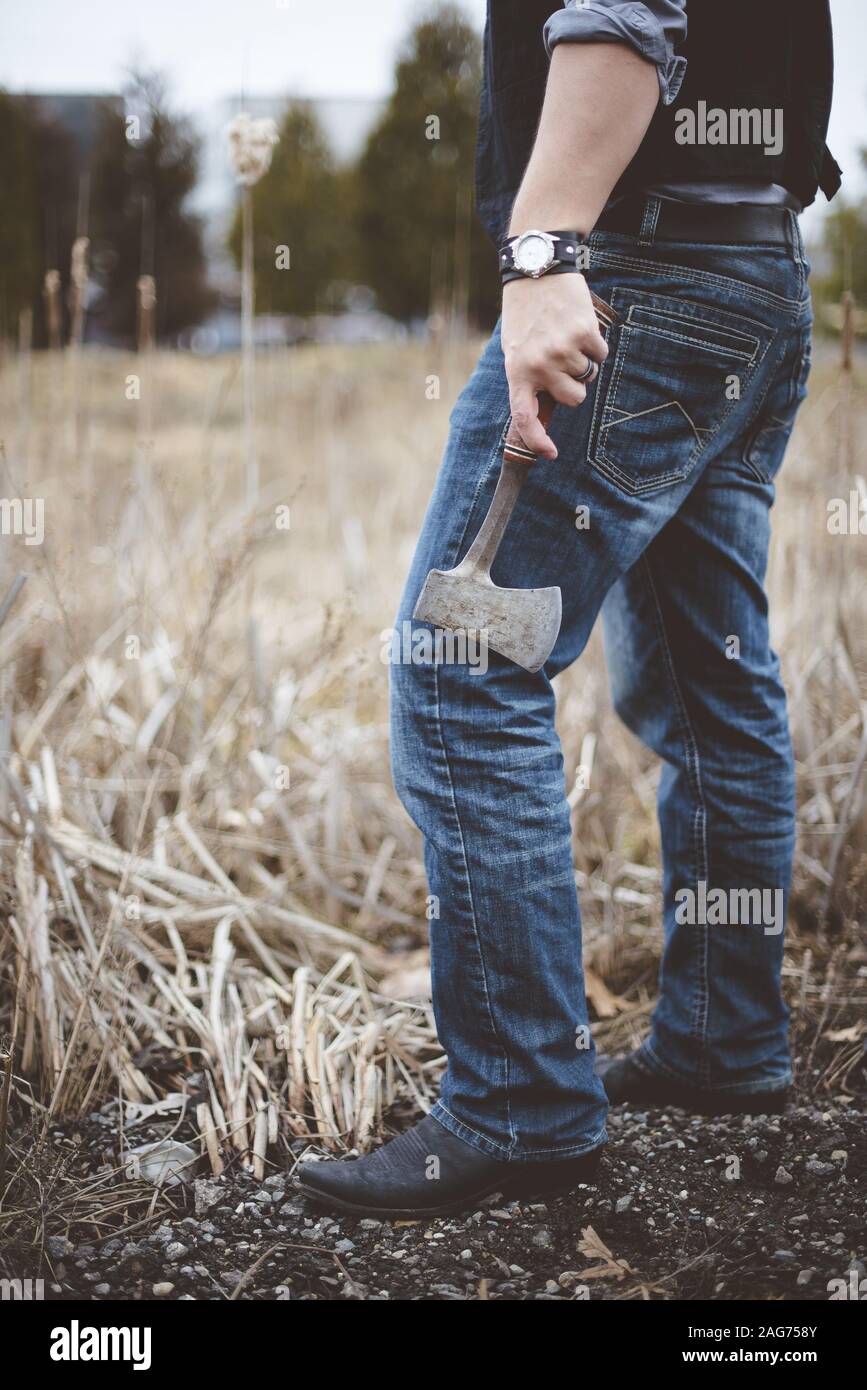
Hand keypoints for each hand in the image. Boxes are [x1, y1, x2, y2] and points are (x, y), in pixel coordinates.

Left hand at [501, 271, 608, 459]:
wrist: (537, 269)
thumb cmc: (525, 314)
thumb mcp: (515, 348)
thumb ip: (528, 378)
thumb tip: (546, 409)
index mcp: (517, 371)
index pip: (525, 418)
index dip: (538, 441)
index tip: (549, 454)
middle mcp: (540, 365)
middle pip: (573, 399)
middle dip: (574, 385)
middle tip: (562, 360)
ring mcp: (563, 350)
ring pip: (589, 377)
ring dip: (584, 362)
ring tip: (567, 337)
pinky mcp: (584, 333)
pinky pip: (602, 356)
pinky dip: (596, 344)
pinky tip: (579, 326)